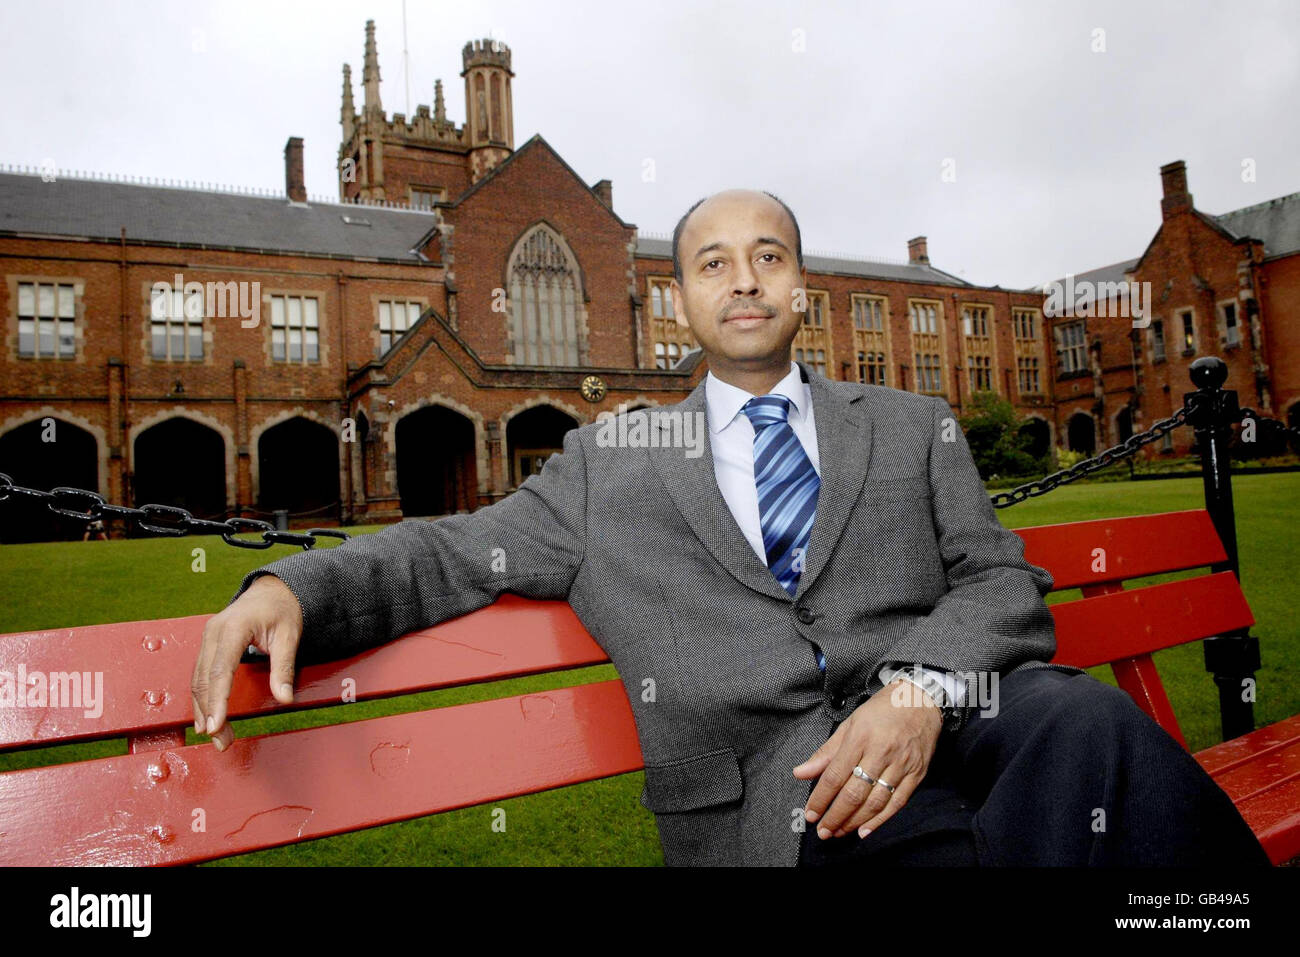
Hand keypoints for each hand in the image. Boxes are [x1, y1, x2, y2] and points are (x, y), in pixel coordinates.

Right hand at [191, 574, 303, 751]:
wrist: (272, 590)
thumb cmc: (281, 610)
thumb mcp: (289, 636)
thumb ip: (284, 668)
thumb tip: (285, 698)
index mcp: (233, 628)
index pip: (220, 670)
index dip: (217, 701)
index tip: (216, 725)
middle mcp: (214, 633)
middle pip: (205, 680)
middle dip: (210, 713)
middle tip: (221, 740)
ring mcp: (207, 638)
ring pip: (197, 680)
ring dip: (203, 710)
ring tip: (215, 735)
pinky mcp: (207, 645)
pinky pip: (200, 675)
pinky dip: (202, 697)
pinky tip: (206, 717)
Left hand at [793, 676, 943, 838]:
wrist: (921, 700)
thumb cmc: (882, 710)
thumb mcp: (850, 724)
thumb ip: (826, 752)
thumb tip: (800, 773)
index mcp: (860, 737)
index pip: (835, 775)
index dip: (821, 798)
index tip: (811, 813)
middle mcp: (881, 753)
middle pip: (854, 792)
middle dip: (836, 816)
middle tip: (823, 831)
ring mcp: (901, 765)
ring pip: (875, 802)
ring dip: (855, 821)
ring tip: (840, 831)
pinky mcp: (917, 774)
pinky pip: (897, 802)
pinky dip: (880, 820)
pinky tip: (865, 830)